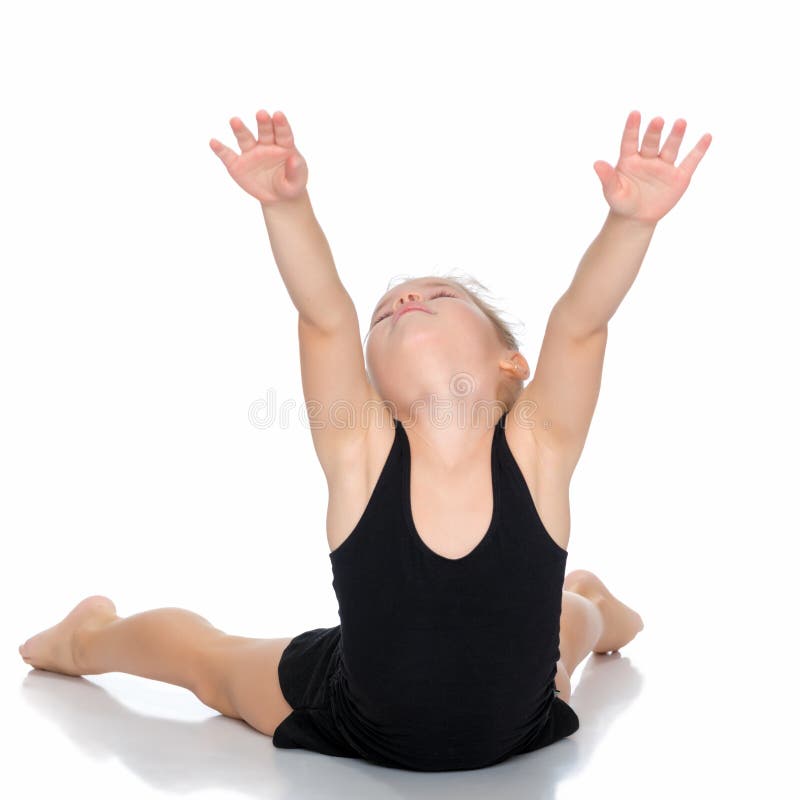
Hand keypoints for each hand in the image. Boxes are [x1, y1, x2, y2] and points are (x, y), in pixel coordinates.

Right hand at [209, 110, 308, 205]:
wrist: (278, 197)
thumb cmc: (290, 184)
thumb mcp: (297, 181)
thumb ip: (296, 170)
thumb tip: (294, 159)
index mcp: (283, 145)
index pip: (282, 133)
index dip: (281, 124)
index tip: (278, 115)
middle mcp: (266, 144)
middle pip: (264, 131)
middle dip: (263, 122)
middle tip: (261, 113)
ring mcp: (251, 153)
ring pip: (245, 138)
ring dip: (240, 129)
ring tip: (234, 120)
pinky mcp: (238, 164)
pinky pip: (228, 156)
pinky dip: (220, 149)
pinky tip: (213, 142)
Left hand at [594, 111, 711, 224]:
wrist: (636, 219)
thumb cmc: (622, 202)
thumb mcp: (612, 192)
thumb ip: (606, 177)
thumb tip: (596, 163)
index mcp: (629, 159)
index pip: (630, 141)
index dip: (632, 128)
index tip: (634, 113)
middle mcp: (648, 158)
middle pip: (652, 142)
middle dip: (655, 132)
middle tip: (658, 121)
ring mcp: (664, 166)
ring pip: (671, 147)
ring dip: (676, 135)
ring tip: (680, 122)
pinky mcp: (679, 176)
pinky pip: (691, 161)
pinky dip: (699, 150)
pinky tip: (707, 137)